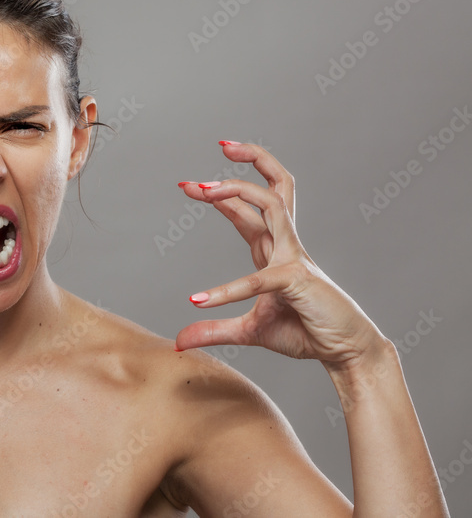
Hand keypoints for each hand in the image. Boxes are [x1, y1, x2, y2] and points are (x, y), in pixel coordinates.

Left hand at [174, 141, 386, 369]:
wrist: (346, 351)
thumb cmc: (305, 332)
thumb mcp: (249, 332)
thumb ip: (214, 331)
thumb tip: (179, 341)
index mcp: (273, 250)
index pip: (246, 210)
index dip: (220, 195)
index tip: (188, 186)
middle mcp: (284, 245)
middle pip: (268, 190)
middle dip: (235, 173)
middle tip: (190, 179)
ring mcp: (293, 257)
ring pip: (273, 202)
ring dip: (239, 190)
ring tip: (205, 191)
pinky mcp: (297, 279)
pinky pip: (259, 278)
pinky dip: (228, 290)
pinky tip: (201, 302)